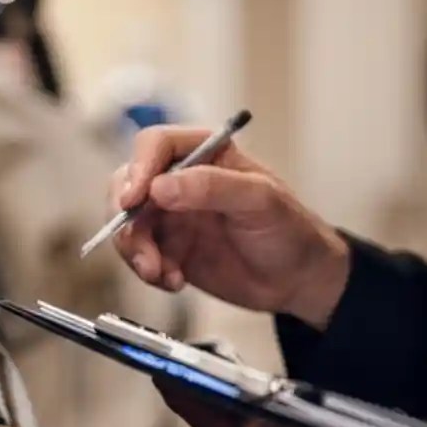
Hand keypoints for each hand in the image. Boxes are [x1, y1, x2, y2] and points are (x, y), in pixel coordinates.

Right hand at [110, 126, 349, 328]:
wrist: (299, 281)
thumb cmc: (290, 230)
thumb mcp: (260, 201)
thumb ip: (212, 187)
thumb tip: (161, 186)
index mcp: (205, 153)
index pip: (155, 145)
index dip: (138, 168)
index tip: (134, 199)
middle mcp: (181, 180)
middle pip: (128, 183)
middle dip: (127, 217)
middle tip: (137, 245)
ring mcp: (172, 215)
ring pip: (128, 223)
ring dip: (134, 250)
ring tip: (159, 272)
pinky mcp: (169, 249)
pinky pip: (140, 255)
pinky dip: (148, 271)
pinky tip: (174, 281)